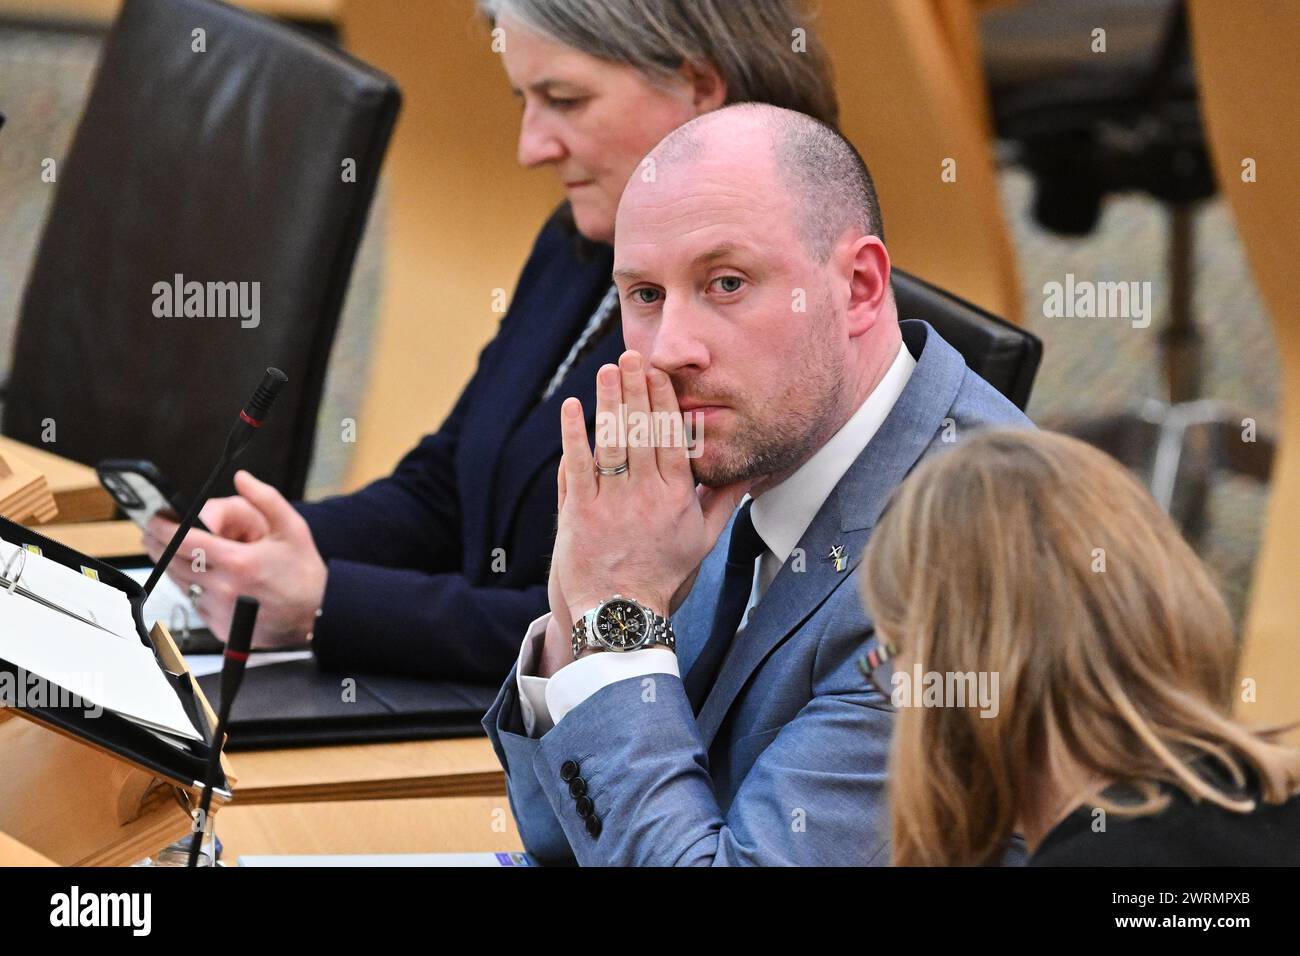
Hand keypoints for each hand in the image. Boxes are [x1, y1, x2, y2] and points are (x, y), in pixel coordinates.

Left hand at [142, 469, 327, 648]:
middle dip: (158, 545)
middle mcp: (224, 588)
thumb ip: (265, 499)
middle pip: (173, 563)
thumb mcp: (292, 529)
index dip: (163, 529)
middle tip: (153, 532)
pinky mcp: (218, 626)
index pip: (184, 543)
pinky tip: (196, 575)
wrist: (314, 616)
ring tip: (169, 550)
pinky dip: (189, 587)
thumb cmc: (303, 574)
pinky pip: (192, 602)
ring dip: (170, 565)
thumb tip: (241, 478)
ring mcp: (218, 609)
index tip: (155, 518)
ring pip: (179, 583)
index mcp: (238, 562)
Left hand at [539, 351, 749, 675]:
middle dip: (637, 390)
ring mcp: (613, 504)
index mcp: (678, 498)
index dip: (664, 401)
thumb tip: (751, 470)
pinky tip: (573, 407)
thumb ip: (724, 501)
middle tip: (632, 356)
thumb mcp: (703, 540)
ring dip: (609, 402)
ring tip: (606, 370)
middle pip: (642, 432)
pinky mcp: (581, 515)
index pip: (673, 438)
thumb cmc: (665, 576)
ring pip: (612, 443)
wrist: (623, 613)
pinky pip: (578, 466)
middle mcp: (647, 497)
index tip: (660, 373)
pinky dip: (574, 435)